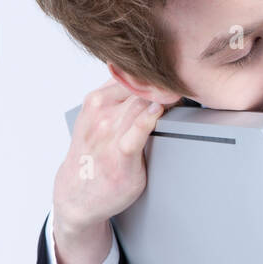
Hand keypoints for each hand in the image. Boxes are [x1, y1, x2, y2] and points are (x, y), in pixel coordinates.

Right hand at [52, 78, 171, 236]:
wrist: (76, 194)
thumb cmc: (93, 154)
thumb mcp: (96, 118)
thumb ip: (118, 98)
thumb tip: (146, 77)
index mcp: (97, 99)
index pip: (131, 73)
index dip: (155, 70)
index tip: (176, 70)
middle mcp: (101, 112)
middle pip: (139, 85)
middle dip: (164, 80)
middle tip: (187, 78)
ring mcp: (109, 132)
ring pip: (142, 103)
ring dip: (164, 96)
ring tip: (182, 91)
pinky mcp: (120, 154)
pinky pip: (136, 131)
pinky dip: (149, 118)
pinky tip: (159, 111)